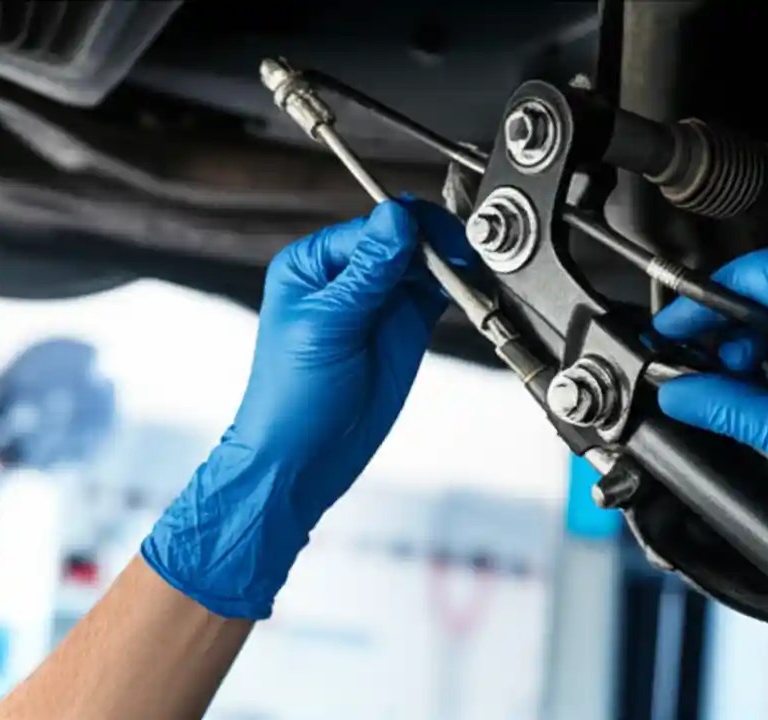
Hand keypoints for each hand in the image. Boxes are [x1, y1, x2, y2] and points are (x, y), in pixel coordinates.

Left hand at [142, 199, 471, 617]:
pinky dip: (458, 288)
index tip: (442, 246)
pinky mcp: (405, 325)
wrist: (305, 458)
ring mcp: (380, 299)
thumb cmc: (294, 397)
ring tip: (473, 276)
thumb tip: (396, 216)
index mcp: (314, 263)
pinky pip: (437, 291)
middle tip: (465, 260)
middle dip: (438, 242)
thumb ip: (368, 272)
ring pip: (425, 261)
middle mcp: (348, 274)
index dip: (412, 230)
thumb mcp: (330, 326)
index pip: (374, 226)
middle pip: (405, 236)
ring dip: (452, 263)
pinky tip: (471, 290)